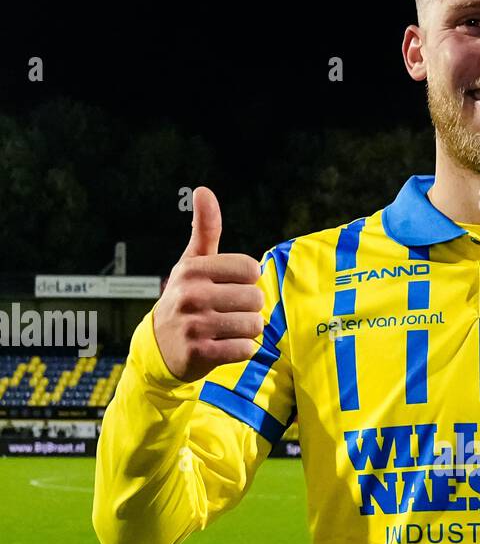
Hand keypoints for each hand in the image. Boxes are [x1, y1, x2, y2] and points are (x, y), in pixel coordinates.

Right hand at [152, 187, 264, 381]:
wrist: (159, 347)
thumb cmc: (185, 298)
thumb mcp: (191, 263)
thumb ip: (204, 229)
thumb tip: (204, 190)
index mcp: (193, 269)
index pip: (250, 269)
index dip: (247, 281)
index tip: (229, 287)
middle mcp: (191, 295)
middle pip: (255, 298)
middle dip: (249, 308)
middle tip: (229, 312)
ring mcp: (194, 325)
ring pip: (253, 325)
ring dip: (247, 330)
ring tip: (227, 329)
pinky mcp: (200, 353)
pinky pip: (244, 349)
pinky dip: (241, 349)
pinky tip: (224, 346)